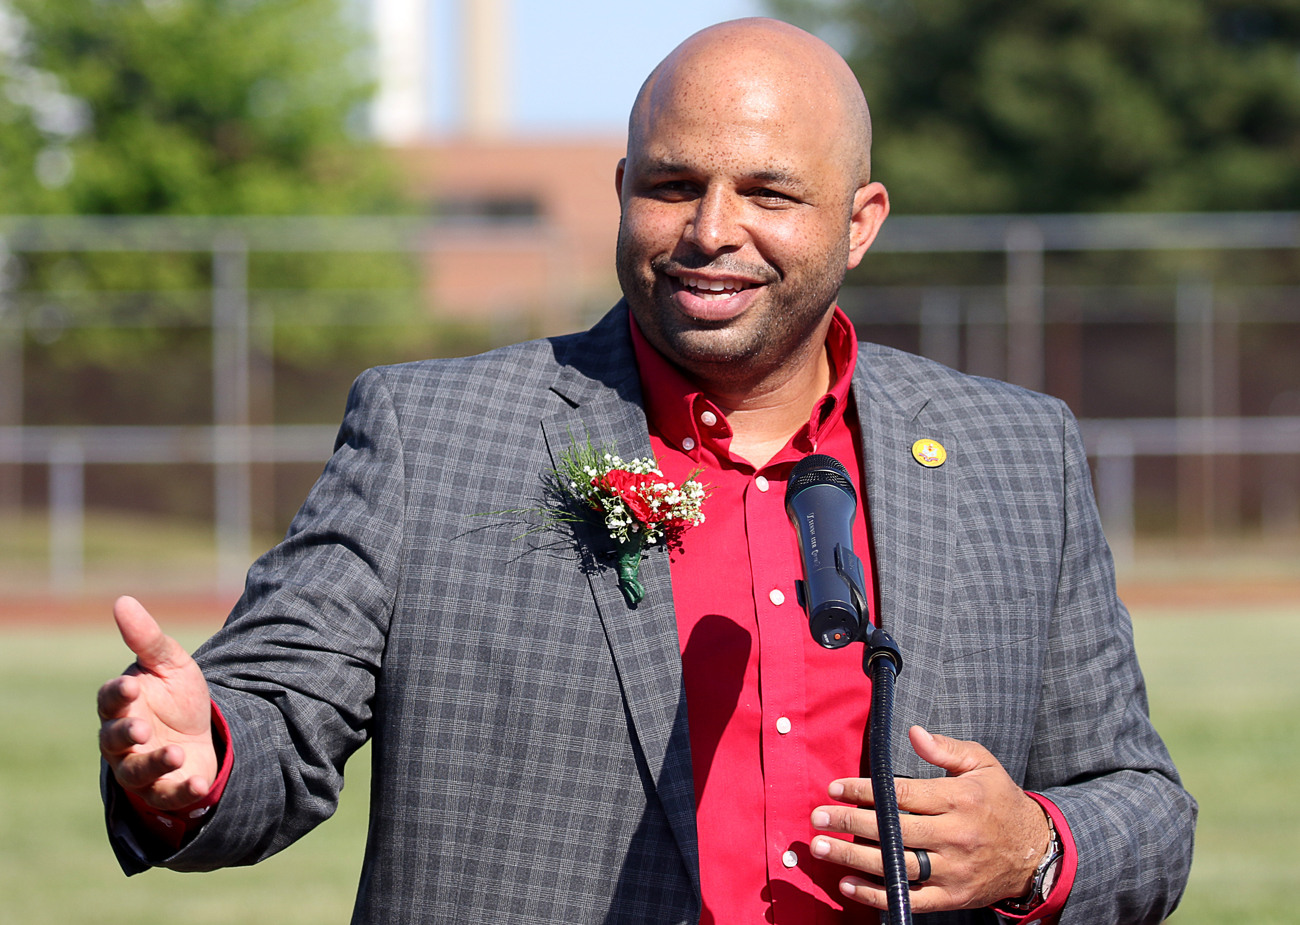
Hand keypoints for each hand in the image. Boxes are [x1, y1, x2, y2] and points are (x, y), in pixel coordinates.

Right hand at [97, 596, 217, 810]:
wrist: (205, 732)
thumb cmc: (178, 696)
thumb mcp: (170, 664)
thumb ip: (147, 638)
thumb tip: (122, 601)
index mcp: (122, 705)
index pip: (110, 699)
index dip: (118, 694)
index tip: (132, 685)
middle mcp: (122, 740)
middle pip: (114, 740)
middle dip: (126, 734)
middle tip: (143, 728)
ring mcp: (139, 767)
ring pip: (135, 771)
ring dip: (154, 764)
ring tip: (176, 755)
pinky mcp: (163, 789)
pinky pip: (166, 794)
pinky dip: (181, 791)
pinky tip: (199, 784)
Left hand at [810, 725, 1049, 913]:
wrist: (1036, 852)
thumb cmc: (1001, 801)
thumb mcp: (982, 764)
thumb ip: (946, 748)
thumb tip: (913, 733)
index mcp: (959, 799)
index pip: (902, 794)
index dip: (865, 791)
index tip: (835, 788)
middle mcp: (955, 835)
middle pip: (893, 830)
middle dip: (851, 823)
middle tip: (817, 817)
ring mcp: (953, 869)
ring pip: (897, 865)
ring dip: (854, 858)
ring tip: (822, 848)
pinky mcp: (952, 896)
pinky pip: (910, 898)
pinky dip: (877, 894)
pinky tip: (848, 885)